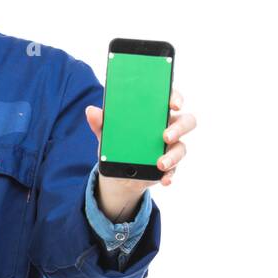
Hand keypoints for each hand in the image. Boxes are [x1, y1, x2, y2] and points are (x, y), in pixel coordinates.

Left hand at [85, 88, 195, 220]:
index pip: (171, 99)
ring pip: (181, 147)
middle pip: (186, 122)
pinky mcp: (169, 166)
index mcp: (156, 113)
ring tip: (160, 164)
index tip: (174, 103)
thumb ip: (101, 122)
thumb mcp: (107, 134)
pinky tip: (164, 180)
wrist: (118, 173)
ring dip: (173, 156)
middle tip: (165, 136)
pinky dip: (170, 175)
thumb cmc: (119, 144)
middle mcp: (169, 128)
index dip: (176, 98)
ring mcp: (171, 148)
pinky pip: (174, 170)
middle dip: (179, 128)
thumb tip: (91, 111)